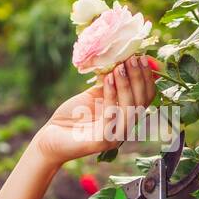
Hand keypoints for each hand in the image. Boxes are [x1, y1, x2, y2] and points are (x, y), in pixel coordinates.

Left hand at [33, 55, 157, 166]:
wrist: (50, 137)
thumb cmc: (72, 116)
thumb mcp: (94, 95)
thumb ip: (109, 83)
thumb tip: (122, 60)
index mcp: (126, 116)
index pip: (146, 97)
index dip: (147, 77)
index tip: (142, 57)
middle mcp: (124, 128)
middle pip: (141, 102)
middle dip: (138, 78)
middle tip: (133, 58)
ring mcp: (115, 137)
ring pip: (129, 109)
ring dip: (126, 85)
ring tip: (120, 67)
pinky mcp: (101, 142)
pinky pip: (111, 116)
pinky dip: (111, 95)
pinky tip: (107, 79)